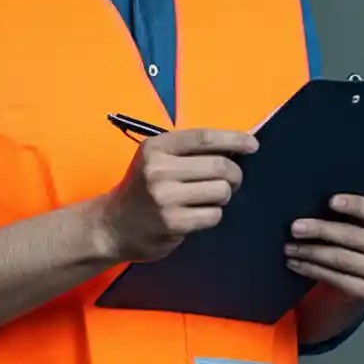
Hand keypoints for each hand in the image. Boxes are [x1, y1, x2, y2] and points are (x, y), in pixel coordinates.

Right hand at [99, 128, 258, 262]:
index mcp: (156, 148)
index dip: (233, 139)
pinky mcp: (173, 222)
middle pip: (219, 165)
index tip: (252, 144)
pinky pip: (213, 215)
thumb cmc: (140, 189)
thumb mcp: (154, 160)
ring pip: (221, 191)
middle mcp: (158, 169)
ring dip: (222, 196)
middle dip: (234, 174)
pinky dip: (212, 214)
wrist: (111, 226)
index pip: (203, 138)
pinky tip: (196, 215)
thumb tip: (234, 148)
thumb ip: (186, 152)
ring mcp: (165, 197)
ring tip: (208, 199)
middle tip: (231, 180)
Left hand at [286, 194, 363, 301]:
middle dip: (321, 230)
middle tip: (294, 227)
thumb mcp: (354, 219)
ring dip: (311, 252)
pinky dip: (312, 269)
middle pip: (355, 236)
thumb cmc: (352, 234)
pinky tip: (295, 263)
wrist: (357, 274)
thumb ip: (343, 210)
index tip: (330, 201)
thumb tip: (309, 202)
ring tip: (289, 247)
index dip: (356, 205)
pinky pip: (336, 279)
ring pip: (342, 259)